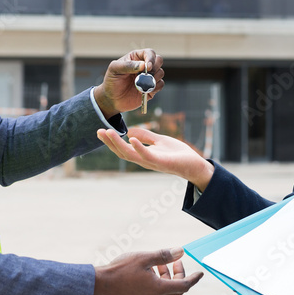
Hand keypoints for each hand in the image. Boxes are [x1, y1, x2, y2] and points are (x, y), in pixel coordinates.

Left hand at [93, 49, 164, 117]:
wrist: (112, 99)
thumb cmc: (112, 81)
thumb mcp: (114, 69)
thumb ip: (128, 65)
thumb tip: (143, 65)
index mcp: (136, 58)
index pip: (149, 53)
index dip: (151, 58)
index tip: (148, 66)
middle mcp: (145, 66)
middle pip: (159, 60)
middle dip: (155, 67)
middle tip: (146, 75)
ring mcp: (149, 77)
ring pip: (160, 72)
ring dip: (153, 78)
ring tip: (140, 85)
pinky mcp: (152, 88)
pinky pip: (160, 85)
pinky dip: (155, 87)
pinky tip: (143, 90)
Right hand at [93, 248, 202, 294]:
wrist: (101, 284)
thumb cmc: (122, 269)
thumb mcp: (145, 258)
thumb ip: (164, 255)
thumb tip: (180, 251)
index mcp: (159, 289)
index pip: (184, 285)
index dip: (194, 278)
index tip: (201, 273)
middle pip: (177, 289)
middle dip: (179, 275)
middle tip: (175, 261)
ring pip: (167, 291)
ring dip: (168, 277)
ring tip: (159, 263)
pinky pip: (157, 294)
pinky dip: (159, 282)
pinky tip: (150, 271)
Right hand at [97, 127, 214, 189]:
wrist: (195, 164)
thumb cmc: (178, 154)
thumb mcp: (160, 141)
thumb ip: (147, 136)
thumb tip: (131, 131)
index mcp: (143, 155)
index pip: (123, 149)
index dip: (111, 141)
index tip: (100, 130)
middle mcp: (144, 160)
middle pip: (122, 153)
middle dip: (109, 142)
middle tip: (99, 131)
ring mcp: (152, 162)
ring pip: (130, 154)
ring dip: (118, 144)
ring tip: (108, 132)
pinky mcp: (161, 162)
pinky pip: (147, 155)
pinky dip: (139, 147)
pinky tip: (132, 138)